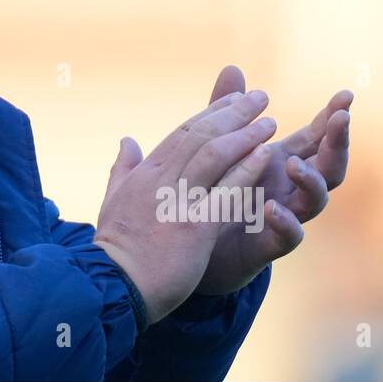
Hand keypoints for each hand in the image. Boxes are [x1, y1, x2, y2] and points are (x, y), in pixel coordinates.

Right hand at [92, 89, 276, 323]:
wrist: (112, 284)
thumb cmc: (116, 248)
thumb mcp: (113, 199)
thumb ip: (123, 168)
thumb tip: (127, 140)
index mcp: (146, 172)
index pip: (182, 132)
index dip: (211, 112)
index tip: (233, 99)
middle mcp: (162, 179)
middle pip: (202, 135)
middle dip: (233, 113)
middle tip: (259, 96)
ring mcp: (179, 200)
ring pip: (215, 155)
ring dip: (245, 135)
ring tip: (270, 121)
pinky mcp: (195, 226)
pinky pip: (226, 191)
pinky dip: (247, 170)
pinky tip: (266, 155)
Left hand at [192, 65, 352, 295]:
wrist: (191, 249)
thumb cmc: (211, 193)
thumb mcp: (217, 149)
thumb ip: (227, 111)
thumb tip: (233, 67)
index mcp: (279, 161)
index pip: (315, 137)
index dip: (331, 117)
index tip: (346, 95)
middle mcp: (288, 188)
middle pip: (329, 165)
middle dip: (338, 143)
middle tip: (342, 120)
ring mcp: (283, 216)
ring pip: (315, 199)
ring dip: (311, 180)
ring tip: (295, 164)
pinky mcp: (268, 245)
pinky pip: (288, 236)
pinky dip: (286, 222)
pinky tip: (274, 208)